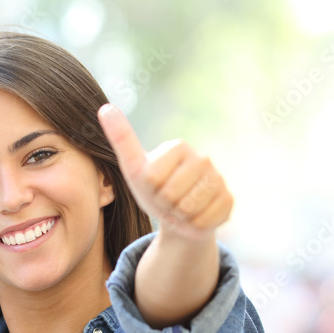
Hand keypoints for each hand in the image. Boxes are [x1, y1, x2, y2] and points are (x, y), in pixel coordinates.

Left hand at [98, 103, 232, 241]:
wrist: (178, 215)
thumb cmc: (154, 189)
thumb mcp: (134, 167)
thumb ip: (121, 138)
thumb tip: (105, 107)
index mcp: (179, 147)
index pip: (153, 177)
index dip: (150, 190)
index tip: (155, 186)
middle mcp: (203, 158)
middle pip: (170, 194)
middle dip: (164, 204)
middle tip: (168, 200)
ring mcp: (218, 179)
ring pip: (188, 208)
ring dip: (179, 215)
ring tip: (181, 207)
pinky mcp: (228, 200)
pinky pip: (204, 221)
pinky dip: (194, 224)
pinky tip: (196, 216)